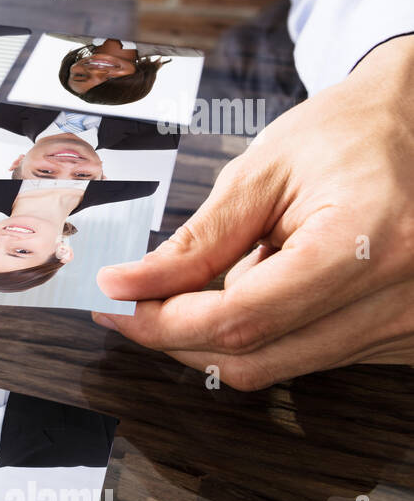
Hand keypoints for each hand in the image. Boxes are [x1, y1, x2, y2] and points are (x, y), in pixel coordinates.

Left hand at [93, 34, 413, 389]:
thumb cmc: (348, 134)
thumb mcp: (261, 172)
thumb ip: (197, 241)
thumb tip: (127, 286)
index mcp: (368, 242)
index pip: (243, 317)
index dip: (164, 319)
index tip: (115, 301)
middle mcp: (398, 297)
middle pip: (254, 356)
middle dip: (175, 334)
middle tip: (129, 299)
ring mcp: (404, 326)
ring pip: (275, 366)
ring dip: (214, 334)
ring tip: (195, 281)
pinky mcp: (398, 338)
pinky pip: (303, 356)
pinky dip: (257, 332)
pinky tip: (252, 284)